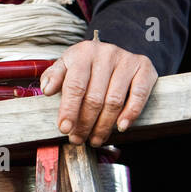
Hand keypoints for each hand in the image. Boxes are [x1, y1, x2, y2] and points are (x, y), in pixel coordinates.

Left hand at [39, 40, 156, 145]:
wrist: (114, 52)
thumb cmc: (86, 65)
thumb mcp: (66, 65)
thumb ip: (54, 77)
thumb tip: (47, 89)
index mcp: (83, 53)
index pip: (75, 86)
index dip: (69, 110)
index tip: (64, 129)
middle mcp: (106, 53)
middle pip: (94, 97)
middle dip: (85, 123)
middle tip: (78, 139)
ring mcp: (126, 60)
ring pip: (114, 100)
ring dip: (104, 125)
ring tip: (95, 139)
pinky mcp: (144, 67)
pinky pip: (138, 94)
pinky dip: (130, 113)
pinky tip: (121, 127)